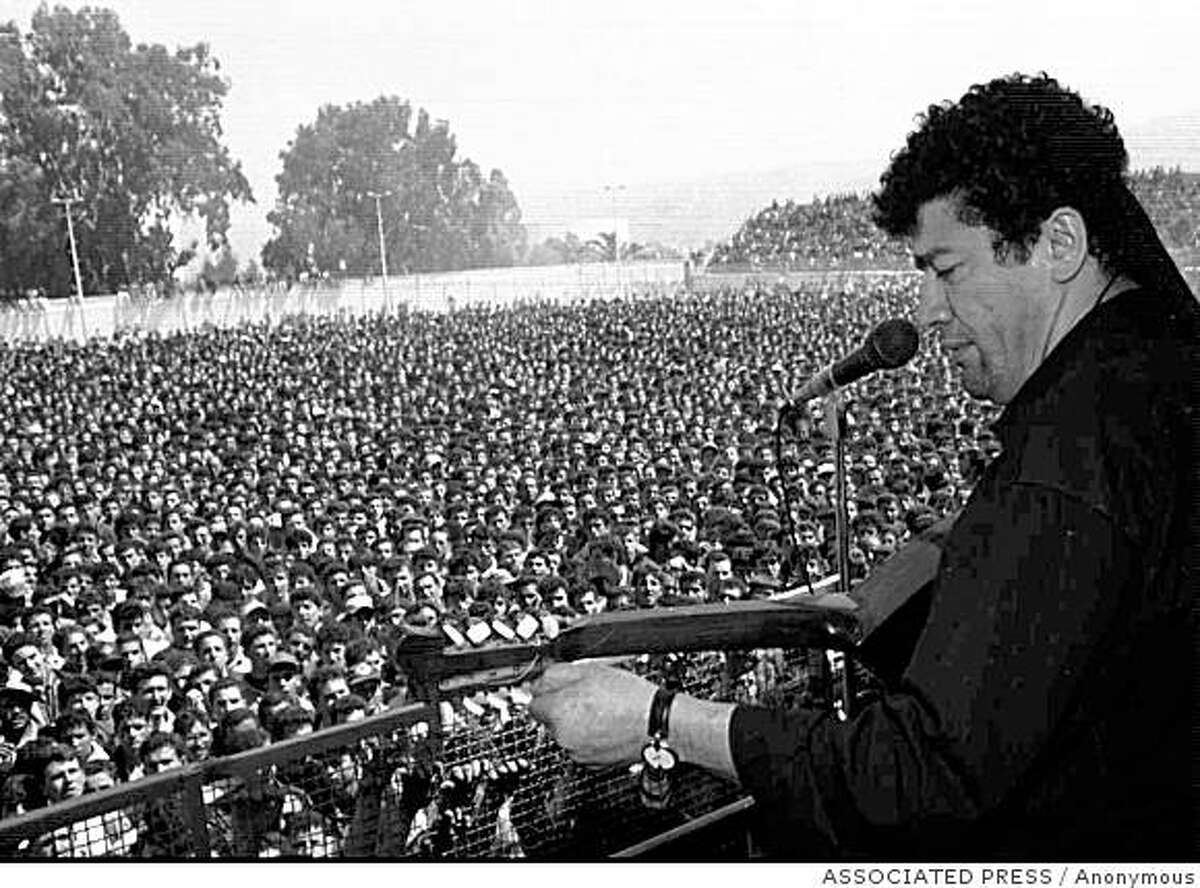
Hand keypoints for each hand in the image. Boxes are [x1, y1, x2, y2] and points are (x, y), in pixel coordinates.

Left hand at [528, 662, 657, 766]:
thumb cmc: (630, 697)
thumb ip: (557, 674)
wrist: (657, 723)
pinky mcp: (592, 764)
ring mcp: (577, 752)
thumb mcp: (591, 670)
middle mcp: (563, 736)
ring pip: (565, 734)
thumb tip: (541, 679)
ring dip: (575, 724)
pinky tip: (607, 725)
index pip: (534, 703)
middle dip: (562, 708)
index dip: (547, 693)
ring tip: (601, 711)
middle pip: (550, 720)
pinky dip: (588, 739)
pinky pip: (580, 747)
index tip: (555, 690)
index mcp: (559, 711)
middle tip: (586, 696)